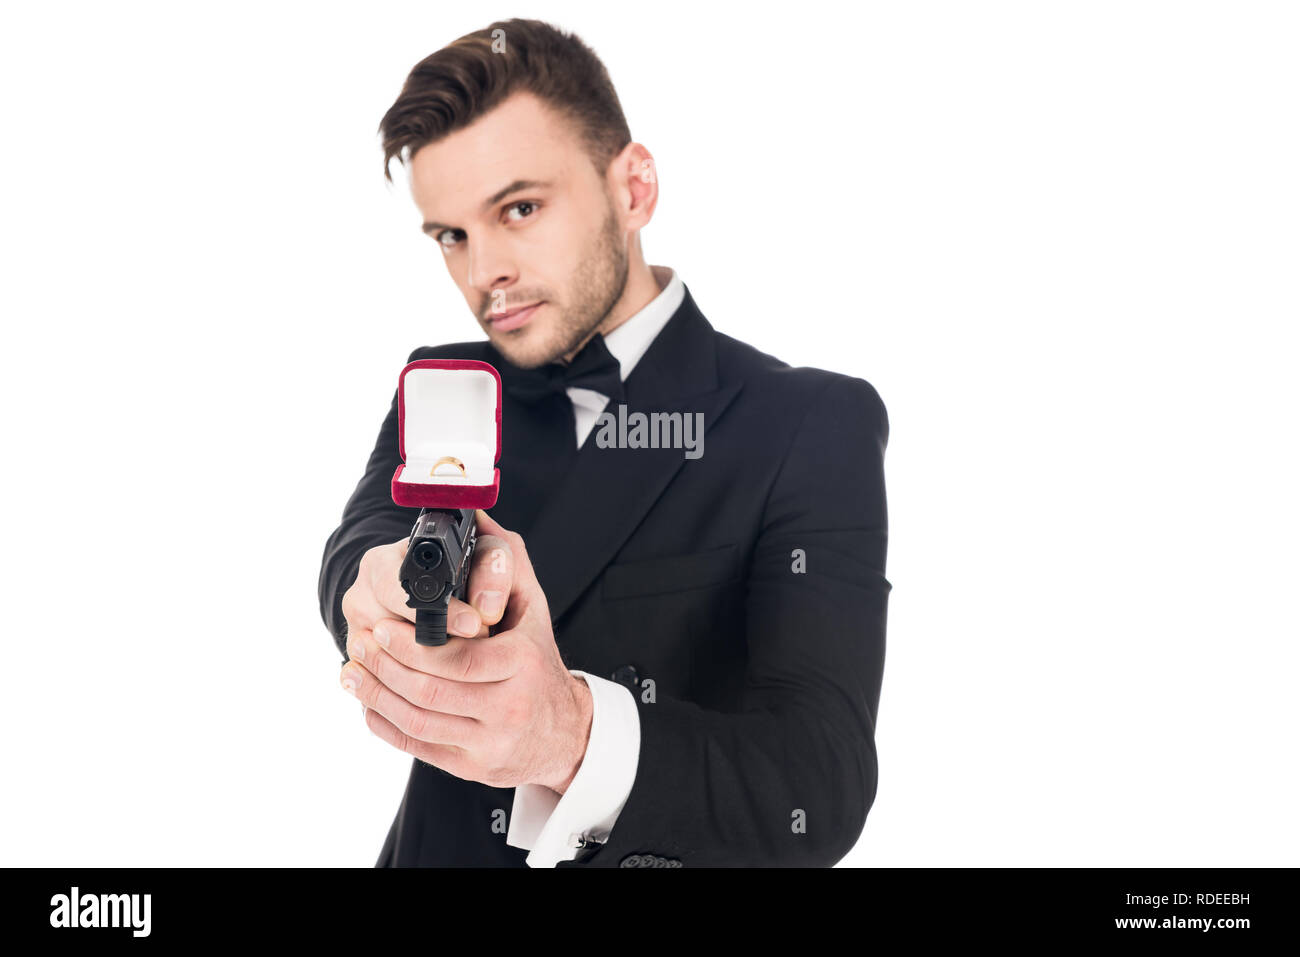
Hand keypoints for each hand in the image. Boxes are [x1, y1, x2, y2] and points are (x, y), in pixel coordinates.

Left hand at [338, 510, 592, 792]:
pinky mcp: (473, 768)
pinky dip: (385, 725)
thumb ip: (502, 560)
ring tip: (351, 673)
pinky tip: (368, 704)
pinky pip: (418, 747)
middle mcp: (511, 707)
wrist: (564, 730)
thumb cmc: (537, 658)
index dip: (411, 645)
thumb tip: (474, 514)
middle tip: (359, 644)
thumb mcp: (531, 605)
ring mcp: (491, 743)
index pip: (458, 658)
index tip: (380, 626)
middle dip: (385, 666)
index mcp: (523, 663)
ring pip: (418, 720)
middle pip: (430, 690)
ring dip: (376, 694)